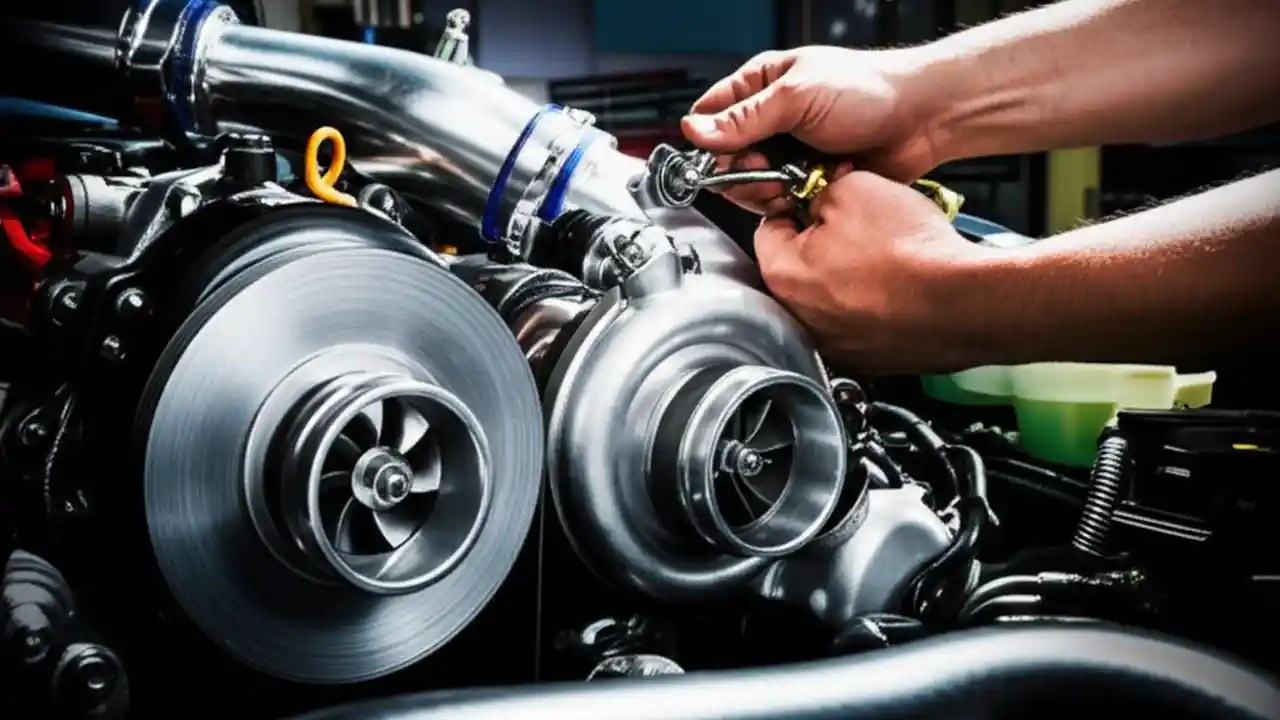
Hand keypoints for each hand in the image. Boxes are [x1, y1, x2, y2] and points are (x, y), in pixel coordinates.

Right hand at [681, 46, 948, 215]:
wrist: (920, 119)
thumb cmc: (867, 91)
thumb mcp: (796, 97)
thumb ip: (744, 119)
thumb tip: (695, 130)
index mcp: (762, 86)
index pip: (712, 116)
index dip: (710, 141)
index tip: (725, 155)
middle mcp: (772, 120)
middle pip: (728, 159)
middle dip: (744, 171)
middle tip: (766, 170)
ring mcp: (789, 152)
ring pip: (754, 185)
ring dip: (769, 190)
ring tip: (794, 181)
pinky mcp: (808, 180)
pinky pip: (783, 202)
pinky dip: (793, 201)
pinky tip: (812, 189)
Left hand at [755, 171, 984, 373]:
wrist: (962, 301)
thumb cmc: (910, 252)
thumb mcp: (854, 189)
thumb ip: (820, 192)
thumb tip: (816, 201)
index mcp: (782, 275)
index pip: (768, 229)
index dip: (796, 208)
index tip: (817, 203)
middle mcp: (798, 318)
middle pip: (796, 267)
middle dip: (821, 243)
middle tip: (856, 227)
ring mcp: (830, 344)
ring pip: (826, 297)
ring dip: (845, 276)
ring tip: (881, 258)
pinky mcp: (863, 358)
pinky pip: (855, 322)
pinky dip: (869, 305)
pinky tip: (894, 287)